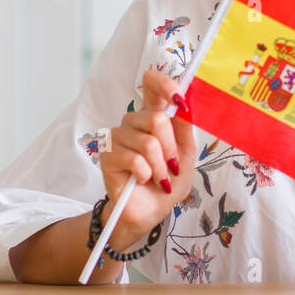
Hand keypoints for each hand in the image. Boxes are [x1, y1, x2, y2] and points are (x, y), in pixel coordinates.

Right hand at [97, 69, 197, 250]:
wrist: (150, 210)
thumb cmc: (168, 181)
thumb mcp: (187, 154)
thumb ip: (184, 128)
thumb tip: (183, 104)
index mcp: (153, 115)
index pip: (152, 84)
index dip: (165, 84)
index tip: (179, 100)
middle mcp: (134, 122)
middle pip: (156, 118)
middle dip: (171, 148)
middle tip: (171, 166)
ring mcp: (118, 137)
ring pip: (148, 142)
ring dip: (160, 166)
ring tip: (159, 178)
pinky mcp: (107, 156)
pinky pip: (134, 159)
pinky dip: (146, 174)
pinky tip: (143, 180)